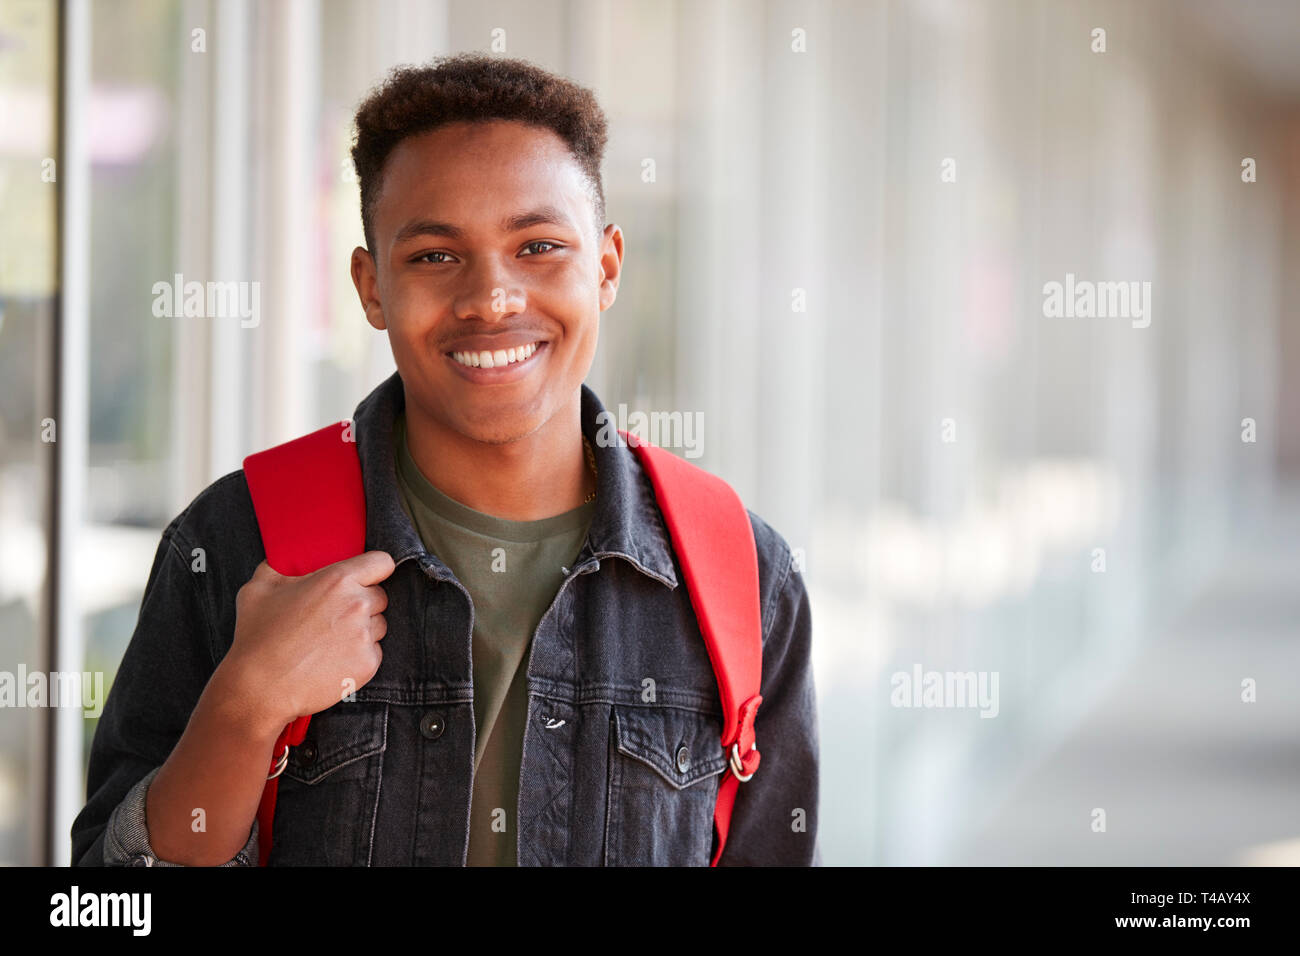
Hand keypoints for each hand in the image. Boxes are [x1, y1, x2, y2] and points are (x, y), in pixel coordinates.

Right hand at [225, 550, 395, 727]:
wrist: (260, 689)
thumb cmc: (257, 638)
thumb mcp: (258, 589)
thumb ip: (278, 566)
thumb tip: (284, 557)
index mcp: (337, 580)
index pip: (382, 562)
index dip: (375, 569)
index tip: (367, 575)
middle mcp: (357, 605)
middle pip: (380, 596)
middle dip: (363, 602)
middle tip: (334, 616)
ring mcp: (365, 636)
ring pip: (378, 625)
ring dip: (362, 630)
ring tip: (329, 640)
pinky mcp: (368, 663)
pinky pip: (373, 652)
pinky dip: (358, 655)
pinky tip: (332, 659)